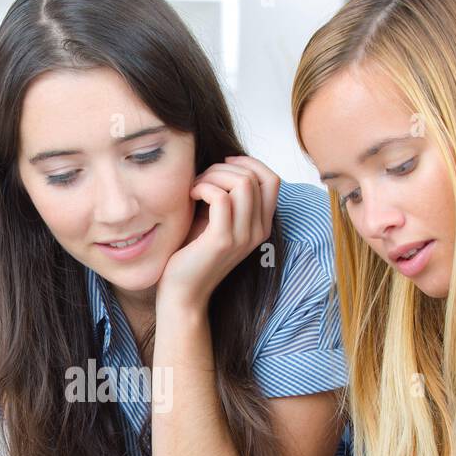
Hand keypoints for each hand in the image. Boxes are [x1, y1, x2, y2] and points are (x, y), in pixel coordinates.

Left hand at [158, 155, 279, 311]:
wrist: (182, 292)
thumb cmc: (193, 252)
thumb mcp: (216, 219)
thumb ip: (227, 195)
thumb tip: (224, 163)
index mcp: (261, 226)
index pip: (272, 180)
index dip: (249, 163)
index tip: (223, 164)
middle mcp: (258, 232)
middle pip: (255, 177)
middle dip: (223, 168)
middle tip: (201, 180)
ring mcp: (242, 237)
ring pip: (242, 183)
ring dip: (213, 176)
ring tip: (195, 188)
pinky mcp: (222, 241)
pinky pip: (221, 196)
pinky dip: (203, 187)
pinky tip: (190, 196)